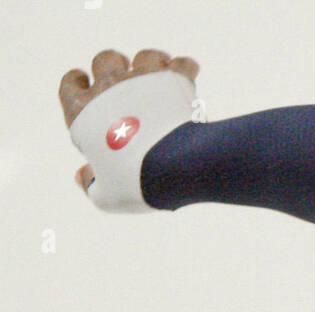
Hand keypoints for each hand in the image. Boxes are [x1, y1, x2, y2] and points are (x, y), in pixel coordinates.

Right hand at [59, 48, 198, 194]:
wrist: (176, 167)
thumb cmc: (137, 182)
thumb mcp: (108, 195)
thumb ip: (92, 184)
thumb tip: (84, 176)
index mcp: (82, 111)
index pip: (70, 85)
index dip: (77, 84)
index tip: (85, 84)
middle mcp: (109, 88)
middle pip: (105, 60)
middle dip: (114, 67)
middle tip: (127, 82)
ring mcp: (143, 80)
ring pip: (145, 57)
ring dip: (152, 65)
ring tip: (160, 76)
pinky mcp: (174, 80)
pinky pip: (181, 65)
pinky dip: (185, 69)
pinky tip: (188, 77)